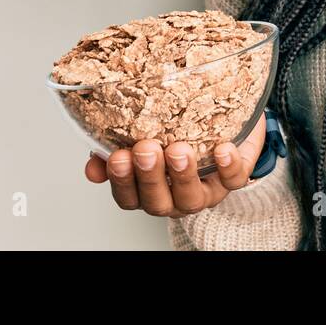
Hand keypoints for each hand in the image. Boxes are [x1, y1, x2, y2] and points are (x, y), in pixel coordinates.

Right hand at [84, 112, 266, 217]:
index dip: (121, 182)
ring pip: (191, 197)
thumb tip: (93, 162)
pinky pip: (232, 180)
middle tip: (146, 150)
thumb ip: (115, 144)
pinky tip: (222, 149)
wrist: (222, 123)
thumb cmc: (178, 131)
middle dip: (150, 177)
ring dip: (183, 175)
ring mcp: (203, 191)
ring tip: (179, 149)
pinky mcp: (231, 179)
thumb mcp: (143, 133)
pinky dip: (228, 167)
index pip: (127, 197)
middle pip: (156, 201)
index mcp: (147, 189)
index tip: (117, 157)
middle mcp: (173, 197)